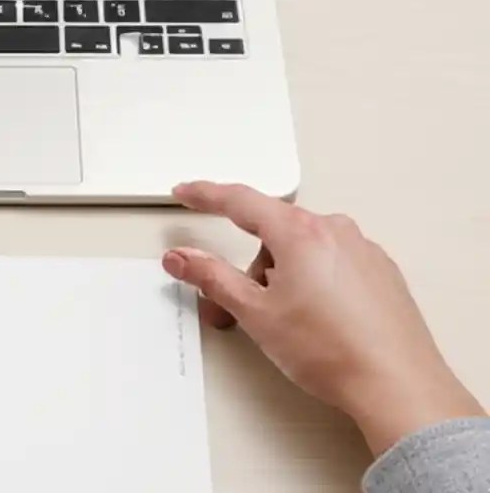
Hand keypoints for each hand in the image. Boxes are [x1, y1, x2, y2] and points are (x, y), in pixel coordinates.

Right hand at [163, 182, 482, 455]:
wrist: (397, 385)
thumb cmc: (331, 350)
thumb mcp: (256, 313)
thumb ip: (212, 277)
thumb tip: (181, 257)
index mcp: (300, 232)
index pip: (240, 201)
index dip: (205, 196)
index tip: (185, 193)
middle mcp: (335, 231)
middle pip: (271, 234)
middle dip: (248, 270)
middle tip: (233, 311)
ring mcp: (362, 250)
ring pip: (302, 251)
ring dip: (280, 279)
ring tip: (284, 326)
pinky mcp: (381, 272)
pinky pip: (331, 265)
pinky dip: (312, 284)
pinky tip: (316, 322)